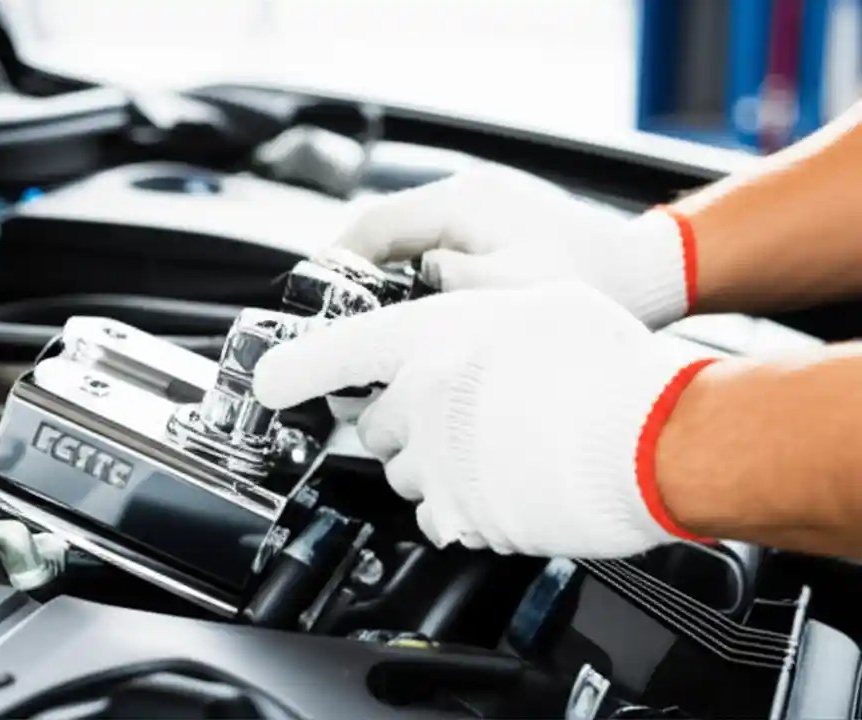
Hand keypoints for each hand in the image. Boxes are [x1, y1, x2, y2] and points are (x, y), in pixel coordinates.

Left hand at [253, 283, 715, 557]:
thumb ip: (477, 321)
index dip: (290, 370)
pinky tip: (504, 482)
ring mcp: (434, 464)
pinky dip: (460, 503)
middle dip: (401, 422)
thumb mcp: (534, 303)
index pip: (328, 354)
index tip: (268, 381)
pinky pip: (437, 515)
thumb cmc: (605, 364)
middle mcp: (417, 402)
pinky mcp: (460, 514)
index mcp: (426, 339)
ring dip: (432, 462)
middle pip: (371, 425)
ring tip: (496, 446)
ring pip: (404, 471)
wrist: (651, 434)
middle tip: (456, 412)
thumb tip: (467, 335)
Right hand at [328, 164, 693, 327]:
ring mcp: (480, 213)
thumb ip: (450, 287)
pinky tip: (415, 320)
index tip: (314, 296)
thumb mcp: (512, 292)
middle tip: (336, 321)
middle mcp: (467, 198)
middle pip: (386, 234)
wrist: (649, 273)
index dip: (336, 261)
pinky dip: (416, 284)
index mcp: (463, 203)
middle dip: (355, 277)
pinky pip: (435, 254)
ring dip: (385, 282)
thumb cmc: (592, 281)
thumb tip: (404, 292)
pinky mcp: (494, 234)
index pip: (375, 224)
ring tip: (370, 327)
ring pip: (409, 246)